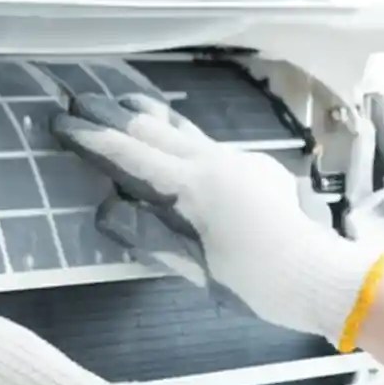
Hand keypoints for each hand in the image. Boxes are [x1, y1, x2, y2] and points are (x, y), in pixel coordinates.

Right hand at [52, 94, 383, 351]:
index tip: (64, 123)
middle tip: (82, 104)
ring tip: (126, 102)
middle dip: (116, 117)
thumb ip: (151, 236)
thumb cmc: (255, 282)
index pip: (133, 155)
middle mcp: (216, 162)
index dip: (95, 139)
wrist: (319, 276)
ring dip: (152, 119)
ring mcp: (239, 161)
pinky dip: (181, 140)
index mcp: (196, 186)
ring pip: (185, 131)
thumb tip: (108, 210)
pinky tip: (177, 146)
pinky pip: (208, 147)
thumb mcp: (197, 267)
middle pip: (156, 129)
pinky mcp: (256, 169)